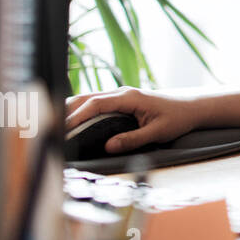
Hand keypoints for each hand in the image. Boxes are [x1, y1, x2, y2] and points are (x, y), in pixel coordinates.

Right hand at [64, 87, 202, 154]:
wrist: (191, 107)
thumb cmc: (177, 119)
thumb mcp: (158, 132)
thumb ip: (133, 139)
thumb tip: (108, 147)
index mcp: (129, 98)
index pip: (96, 103)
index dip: (77, 115)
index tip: (62, 128)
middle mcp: (122, 93)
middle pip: (86, 98)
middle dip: (66, 111)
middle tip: (48, 126)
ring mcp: (121, 95)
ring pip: (89, 98)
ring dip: (71, 109)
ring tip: (53, 124)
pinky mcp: (121, 101)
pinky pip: (96, 103)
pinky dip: (81, 110)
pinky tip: (71, 122)